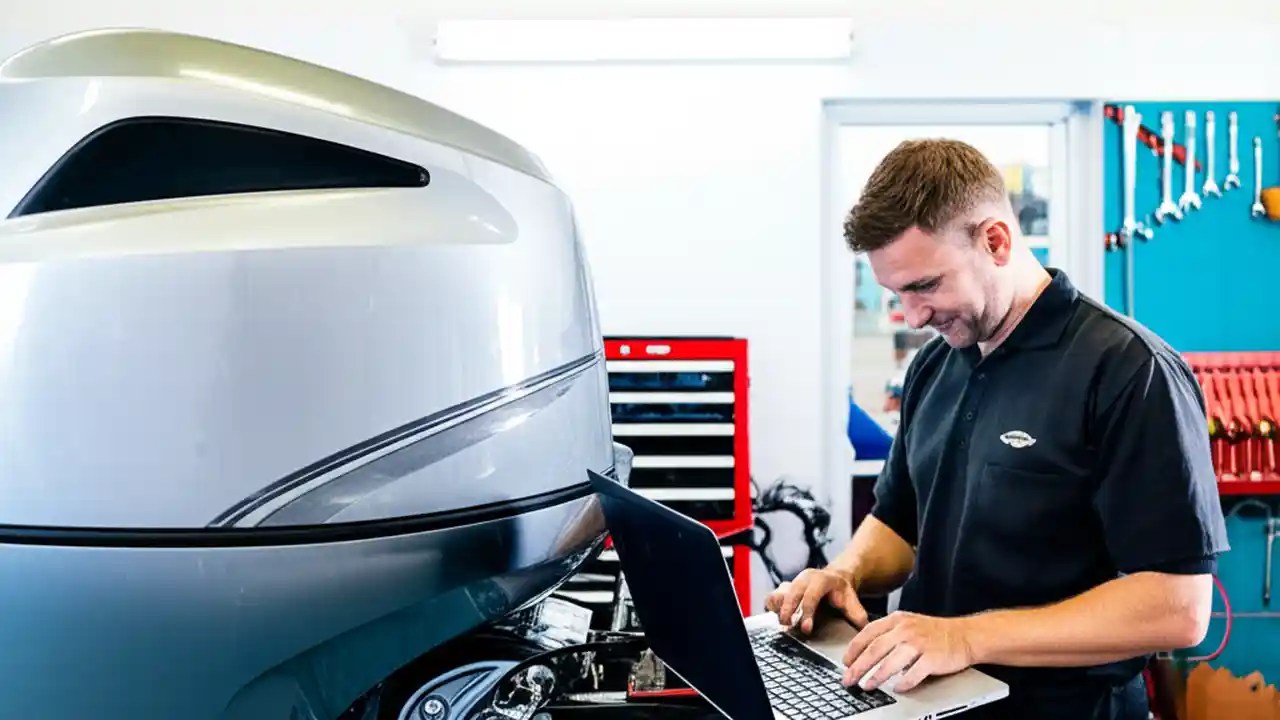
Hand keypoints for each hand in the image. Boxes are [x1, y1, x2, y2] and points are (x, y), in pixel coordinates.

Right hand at [763, 567, 868, 634]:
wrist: (835, 578)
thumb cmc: (842, 592)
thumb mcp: (852, 600)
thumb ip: (857, 613)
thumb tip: (863, 627)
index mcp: (821, 580)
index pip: (811, 595)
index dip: (807, 612)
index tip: (806, 629)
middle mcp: (805, 579)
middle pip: (791, 593)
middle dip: (788, 611)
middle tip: (788, 627)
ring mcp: (794, 582)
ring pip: (780, 593)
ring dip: (779, 609)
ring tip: (782, 624)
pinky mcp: (786, 588)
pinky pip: (774, 595)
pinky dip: (773, 606)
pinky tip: (776, 617)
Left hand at [841, 611, 975, 692]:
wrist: (965, 635)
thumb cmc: (935, 632)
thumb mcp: (908, 623)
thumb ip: (888, 633)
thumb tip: (865, 651)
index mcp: (897, 620)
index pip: (868, 633)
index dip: (854, 649)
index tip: (845, 661)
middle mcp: (906, 630)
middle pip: (875, 649)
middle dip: (858, 666)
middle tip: (848, 678)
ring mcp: (919, 643)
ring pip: (891, 662)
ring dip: (876, 676)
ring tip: (867, 686)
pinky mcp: (932, 658)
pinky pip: (913, 674)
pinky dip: (903, 683)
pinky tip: (896, 688)